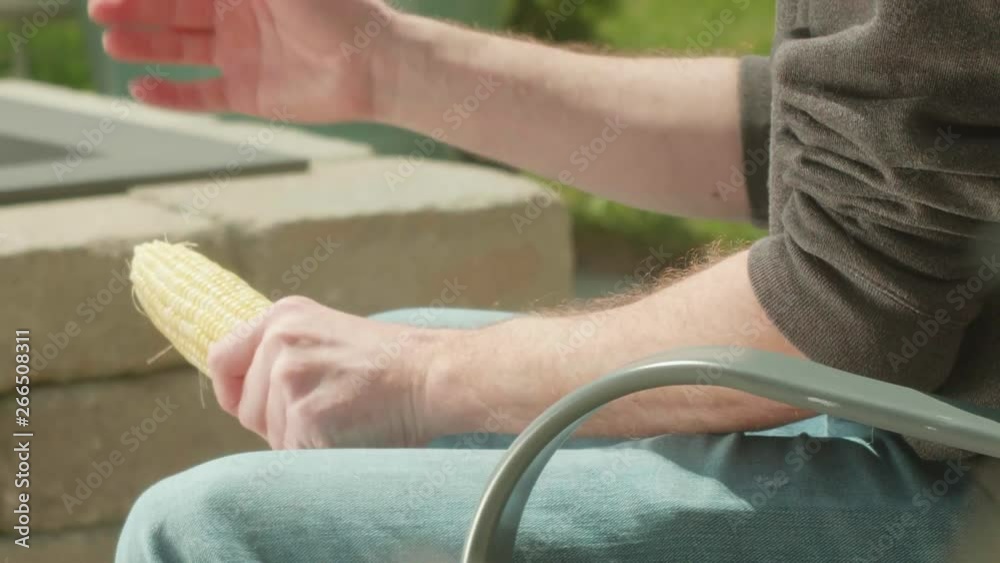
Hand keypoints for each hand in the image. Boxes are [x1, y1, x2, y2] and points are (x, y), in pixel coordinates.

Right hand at [88, 0, 396, 121]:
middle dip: (135, 10)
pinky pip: (200, 94)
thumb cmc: (333, 8)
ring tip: (112, 44)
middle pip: (173, 12)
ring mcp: (241, 56)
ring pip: (180, 50)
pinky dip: (171, 94)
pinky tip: (141, 88)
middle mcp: (237, 17)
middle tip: (99, 13)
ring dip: (145, 46)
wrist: (375, 66)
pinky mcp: (248, 94)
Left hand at [207, 296, 443, 448]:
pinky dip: (320, 456)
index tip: (254, 405)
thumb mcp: (327, 335)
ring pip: (270, 436)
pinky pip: (294, 456)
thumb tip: (241, 395)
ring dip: (302, 441)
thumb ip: (285, 352)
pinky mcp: (306, 417)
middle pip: (246, 409)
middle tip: (328, 412)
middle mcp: (280, 341)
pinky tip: (350, 434)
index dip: (234, 391)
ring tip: (345, 419)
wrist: (431, 375)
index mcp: (283, 316)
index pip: (221, 358)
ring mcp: (291, 378)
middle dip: (279, 423)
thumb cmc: (389, 364)